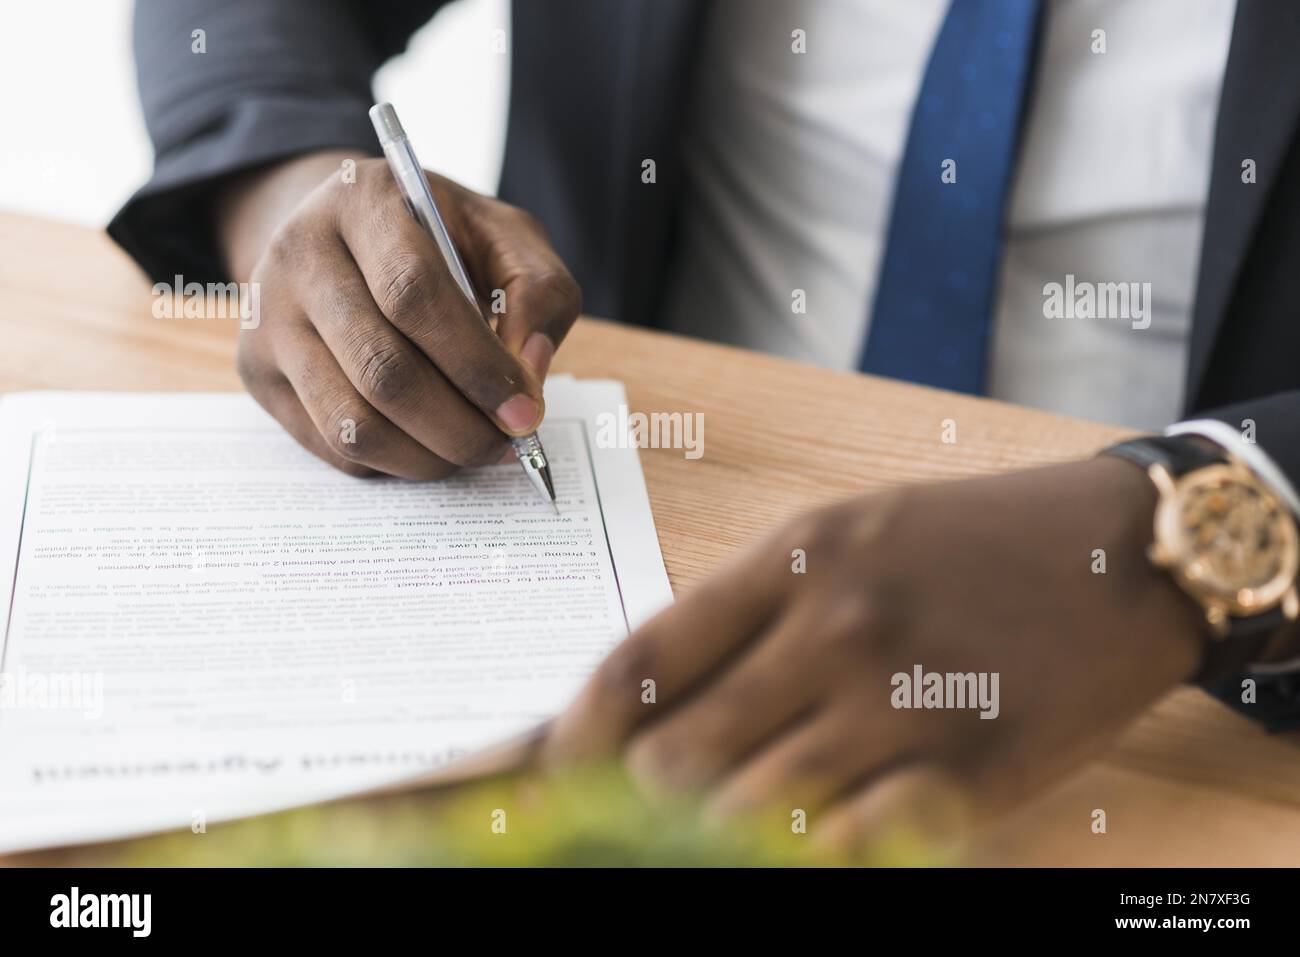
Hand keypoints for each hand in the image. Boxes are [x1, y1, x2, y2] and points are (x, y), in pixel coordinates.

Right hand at [220, 151, 580, 477]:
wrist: (346, 232)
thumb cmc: (441, 238)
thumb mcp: (505, 236)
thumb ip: (539, 293)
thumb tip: (529, 375)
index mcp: (364, 201)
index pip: (412, 292)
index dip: (475, 363)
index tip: (523, 409)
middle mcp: (299, 252)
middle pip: (381, 369)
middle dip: (458, 426)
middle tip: (506, 444)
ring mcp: (268, 316)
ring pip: (351, 421)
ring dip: (427, 456)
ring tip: (472, 449)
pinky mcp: (257, 370)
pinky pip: (331, 444)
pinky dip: (392, 461)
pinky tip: (427, 441)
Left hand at [543, 456, 1208, 854]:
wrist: (1125, 552)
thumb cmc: (969, 541)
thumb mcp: (846, 535)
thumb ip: (746, 610)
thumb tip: (642, 694)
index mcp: (797, 559)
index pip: (643, 657)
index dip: (576, 730)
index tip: (551, 769)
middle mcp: (838, 629)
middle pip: (676, 755)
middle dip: (647, 795)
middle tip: (657, 802)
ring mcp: (906, 704)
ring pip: (750, 814)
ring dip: (727, 831)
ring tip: (744, 813)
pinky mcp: (975, 770)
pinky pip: (852, 847)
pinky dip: (820, 852)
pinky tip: (826, 829)